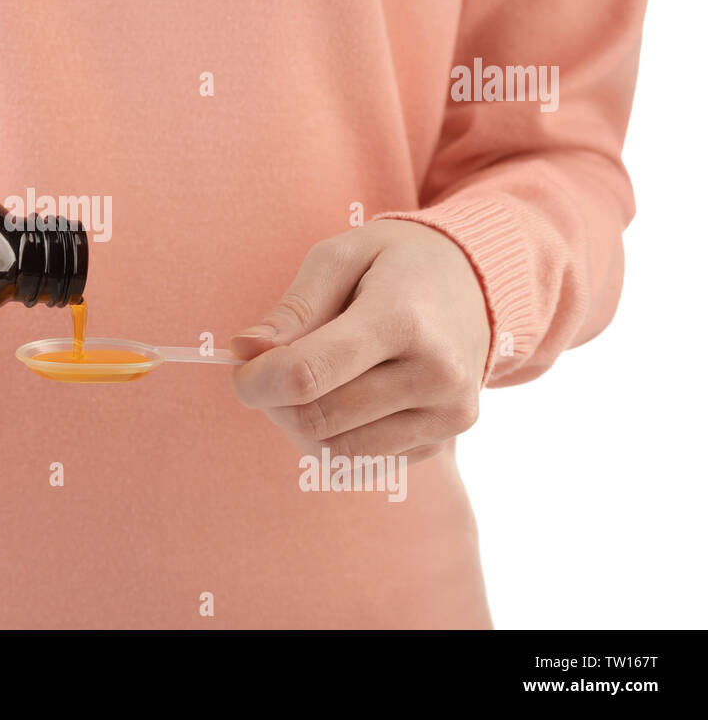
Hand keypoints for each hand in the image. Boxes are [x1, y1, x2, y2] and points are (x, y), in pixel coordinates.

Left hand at [230, 219, 490, 463]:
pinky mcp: (442, 441)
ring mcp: (445, 414)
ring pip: (336, 451)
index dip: (258, 380)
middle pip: (317, 418)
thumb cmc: (396, 264)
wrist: (478, 282)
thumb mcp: (340, 257)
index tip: (242, 367)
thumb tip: (245, 351)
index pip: (308, 374)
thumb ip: (292, 308)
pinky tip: (341, 400)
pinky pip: (362, 464)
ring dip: (300, 424)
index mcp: (402, 319)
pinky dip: (333, 439)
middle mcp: (434, 374)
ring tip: (306, 383)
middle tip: (268, 371)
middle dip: (274, 401)